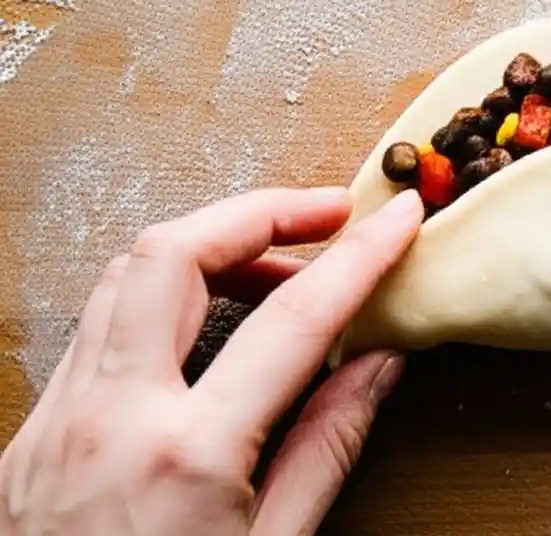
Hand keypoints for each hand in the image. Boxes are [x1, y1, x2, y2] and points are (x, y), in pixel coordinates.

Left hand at [0, 187, 422, 534]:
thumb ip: (327, 446)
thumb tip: (376, 364)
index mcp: (186, 456)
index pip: (292, 319)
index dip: (357, 259)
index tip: (395, 223)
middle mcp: (110, 418)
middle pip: (174, 252)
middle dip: (258, 213)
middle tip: (324, 215)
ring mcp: (56, 422)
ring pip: (123, 277)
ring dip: (206, 249)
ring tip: (275, 271)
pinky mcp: (31, 435)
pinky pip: (97, 329)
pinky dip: (158, 298)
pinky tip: (205, 329)